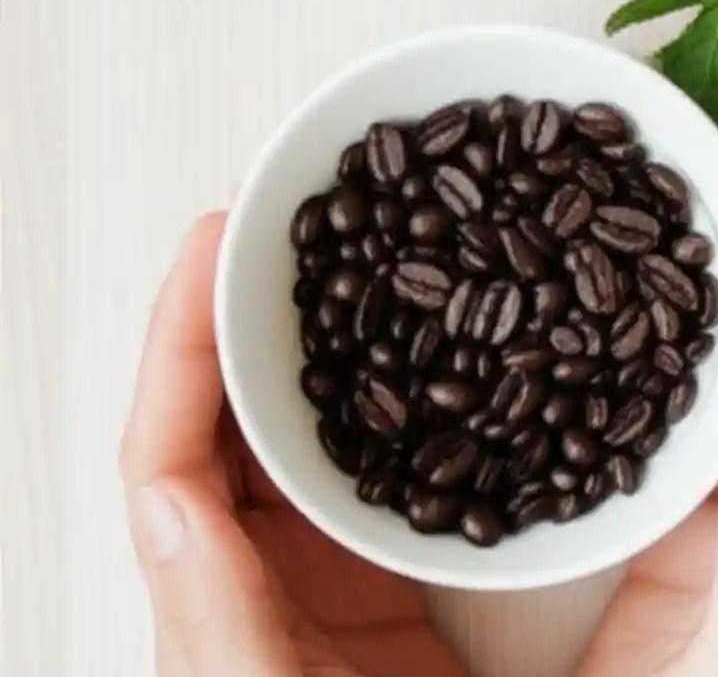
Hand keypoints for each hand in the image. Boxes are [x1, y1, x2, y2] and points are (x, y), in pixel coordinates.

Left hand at [120, 214, 467, 676]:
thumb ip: (218, 628)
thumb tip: (169, 507)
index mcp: (212, 611)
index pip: (170, 453)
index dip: (181, 338)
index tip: (215, 244)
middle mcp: (251, 581)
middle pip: (224, 422)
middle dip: (242, 312)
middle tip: (285, 220)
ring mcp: (313, 580)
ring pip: (298, 438)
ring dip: (313, 346)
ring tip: (348, 259)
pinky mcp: (374, 587)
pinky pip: (366, 471)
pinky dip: (383, 403)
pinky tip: (416, 357)